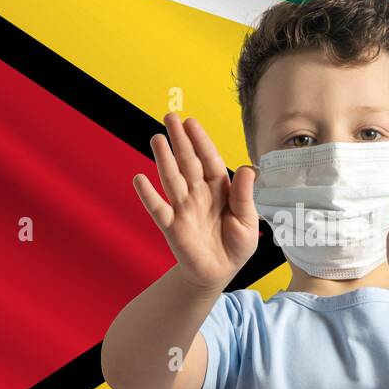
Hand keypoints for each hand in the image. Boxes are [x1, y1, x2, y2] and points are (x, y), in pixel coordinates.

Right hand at [132, 112, 259, 292]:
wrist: (219, 272)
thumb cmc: (235, 245)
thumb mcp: (248, 221)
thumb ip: (246, 196)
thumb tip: (249, 169)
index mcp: (220, 189)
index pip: (209, 160)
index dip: (201, 141)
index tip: (191, 122)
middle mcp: (199, 194)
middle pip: (187, 162)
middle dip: (179, 140)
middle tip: (169, 116)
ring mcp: (184, 208)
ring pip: (172, 179)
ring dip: (164, 159)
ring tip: (157, 139)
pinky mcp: (172, 227)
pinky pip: (158, 209)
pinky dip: (148, 195)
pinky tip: (139, 179)